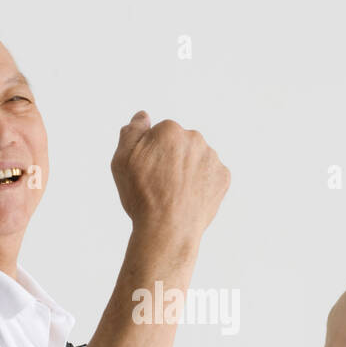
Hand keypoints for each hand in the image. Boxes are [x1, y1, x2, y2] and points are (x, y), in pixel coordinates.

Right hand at [111, 110, 229, 238]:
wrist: (168, 230)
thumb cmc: (142, 196)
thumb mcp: (122, 161)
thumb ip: (132, 132)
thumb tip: (144, 116)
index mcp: (169, 130)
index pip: (159, 134)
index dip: (150, 152)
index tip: (147, 170)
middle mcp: (195, 138)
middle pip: (180, 144)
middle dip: (172, 158)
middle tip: (161, 183)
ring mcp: (212, 158)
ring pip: (197, 158)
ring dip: (188, 169)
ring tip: (176, 193)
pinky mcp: (224, 177)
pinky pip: (211, 174)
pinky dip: (202, 183)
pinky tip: (190, 197)